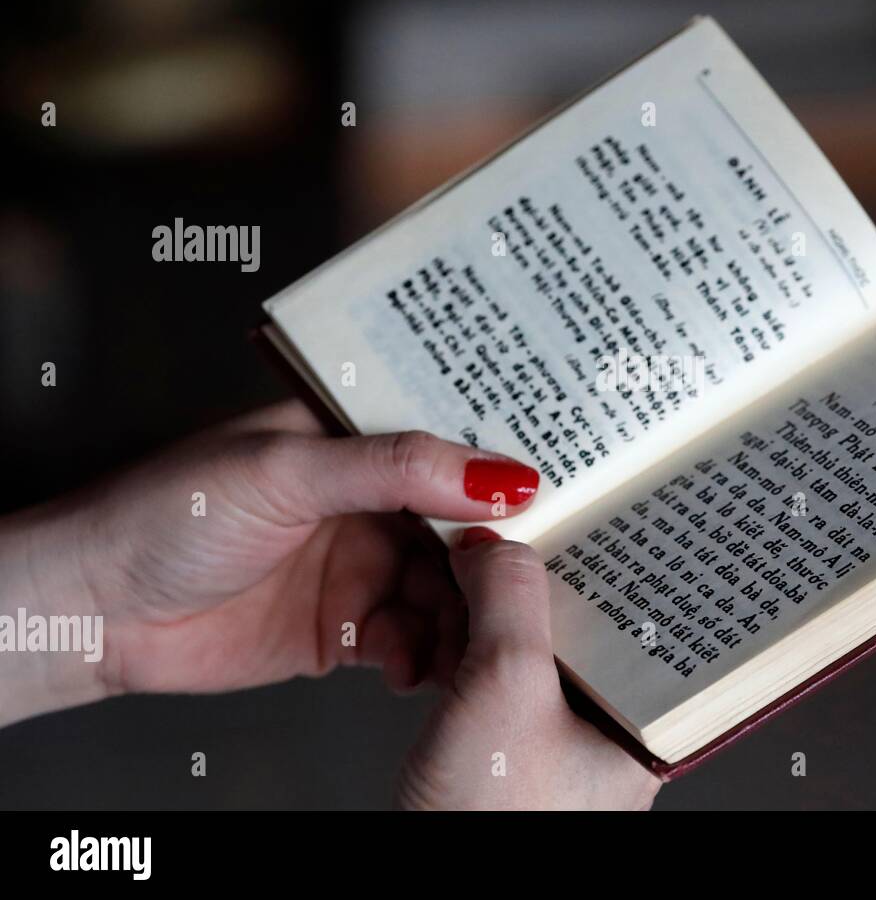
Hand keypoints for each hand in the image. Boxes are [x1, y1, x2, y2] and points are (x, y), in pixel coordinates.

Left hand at [0, 400, 539, 723]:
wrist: (93, 612)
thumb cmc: (167, 513)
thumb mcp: (290, 470)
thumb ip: (396, 469)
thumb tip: (501, 475)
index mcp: (352, 435)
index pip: (451, 437)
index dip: (503, 461)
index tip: (559, 488)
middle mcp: (366, 496)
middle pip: (460, 523)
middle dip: (492, 553)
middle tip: (521, 580)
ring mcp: (359, 563)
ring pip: (443, 587)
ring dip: (459, 613)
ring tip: (466, 634)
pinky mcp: (345, 628)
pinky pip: (410, 640)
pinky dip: (422, 655)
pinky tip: (411, 664)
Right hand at [396, 527, 660, 809]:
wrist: (425, 888)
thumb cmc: (490, 824)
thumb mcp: (506, 687)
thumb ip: (509, 596)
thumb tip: (496, 545)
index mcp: (647, 718)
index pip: (630, 606)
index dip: (585, 554)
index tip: (546, 512)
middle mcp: (614, 727)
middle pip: (572, 618)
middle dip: (516, 588)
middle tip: (481, 555)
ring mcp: (559, 739)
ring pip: (524, 645)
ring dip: (477, 622)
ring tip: (448, 613)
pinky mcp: (508, 749)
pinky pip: (491, 678)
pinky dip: (459, 657)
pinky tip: (436, 651)